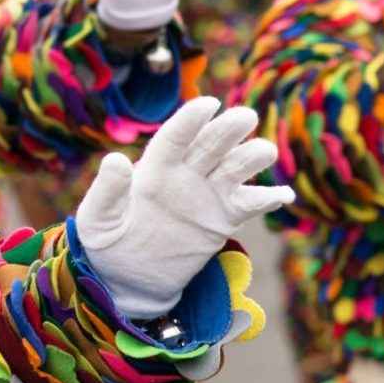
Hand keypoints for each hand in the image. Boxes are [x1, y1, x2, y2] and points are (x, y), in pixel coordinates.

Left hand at [76, 96, 293, 318]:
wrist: (128, 279)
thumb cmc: (106, 244)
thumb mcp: (98, 220)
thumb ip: (108, 192)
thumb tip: (115, 160)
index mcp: (154, 168)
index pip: (175, 137)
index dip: (190, 120)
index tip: (207, 103)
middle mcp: (185, 174)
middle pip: (211, 145)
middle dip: (228, 130)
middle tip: (245, 116)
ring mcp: (207, 194)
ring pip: (235, 168)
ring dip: (251, 158)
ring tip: (264, 152)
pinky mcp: (224, 218)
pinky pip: (251, 203)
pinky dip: (269, 197)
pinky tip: (285, 194)